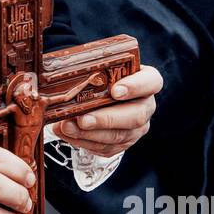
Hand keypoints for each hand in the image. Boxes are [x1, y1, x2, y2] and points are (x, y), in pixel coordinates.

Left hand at [49, 65, 163, 157]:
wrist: (98, 94)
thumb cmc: (100, 75)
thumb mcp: (98, 66)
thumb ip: (88, 68)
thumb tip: (62, 75)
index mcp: (146, 81)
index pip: (151, 82)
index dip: (135, 87)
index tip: (115, 91)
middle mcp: (145, 106)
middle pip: (135, 116)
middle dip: (106, 119)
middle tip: (82, 119)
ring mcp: (137, 128)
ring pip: (119, 136)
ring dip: (90, 134)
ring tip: (67, 127)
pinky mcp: (123, 143)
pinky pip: (106, 147)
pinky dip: (84, 142)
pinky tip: (68, 134)